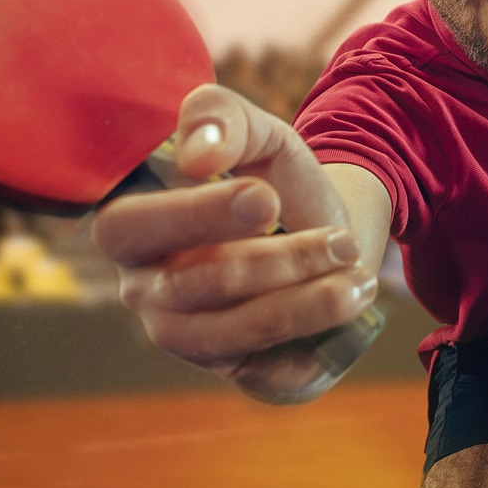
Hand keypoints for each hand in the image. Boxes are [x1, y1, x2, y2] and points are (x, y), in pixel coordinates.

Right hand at [90, 85, 377, 401]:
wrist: (325, 230)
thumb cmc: (274, 179)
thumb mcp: (258, 135)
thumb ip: (221, 118)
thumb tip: (196, 155)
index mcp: (130, 225)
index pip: (129, 227)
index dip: (196, 215)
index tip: (266, 197)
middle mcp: (144, 288)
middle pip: (193, 284)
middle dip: (273, 261)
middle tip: (339, 240)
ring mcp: (184, 336)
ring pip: (232, 330)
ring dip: (306, 303)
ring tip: (359, 277)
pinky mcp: (232, 369)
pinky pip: (265, 369)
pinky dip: (316, 336)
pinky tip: (350, 302)